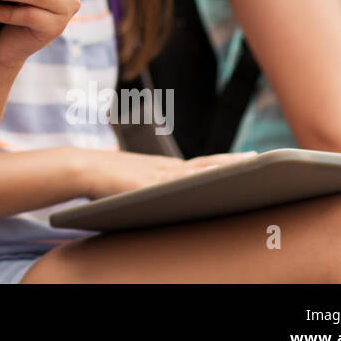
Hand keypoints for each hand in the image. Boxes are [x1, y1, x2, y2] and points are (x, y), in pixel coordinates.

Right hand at [82, 149, 256, 198]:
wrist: (83, 168)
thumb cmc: (102, 177)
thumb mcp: (129, 179)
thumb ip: (142, 182)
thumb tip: (144, 184)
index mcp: (162, 168)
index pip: (201, 164)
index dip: (224, 162)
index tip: (246, 158)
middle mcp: (165, 168)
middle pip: (205, 163)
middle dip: (232, 162)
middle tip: (257, 157)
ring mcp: (158, 175)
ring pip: (198, 170)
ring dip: (223, 168)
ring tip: (247, 165)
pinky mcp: (150, 183)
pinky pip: (181, 182)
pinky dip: (199, 181)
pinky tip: (215, 182)